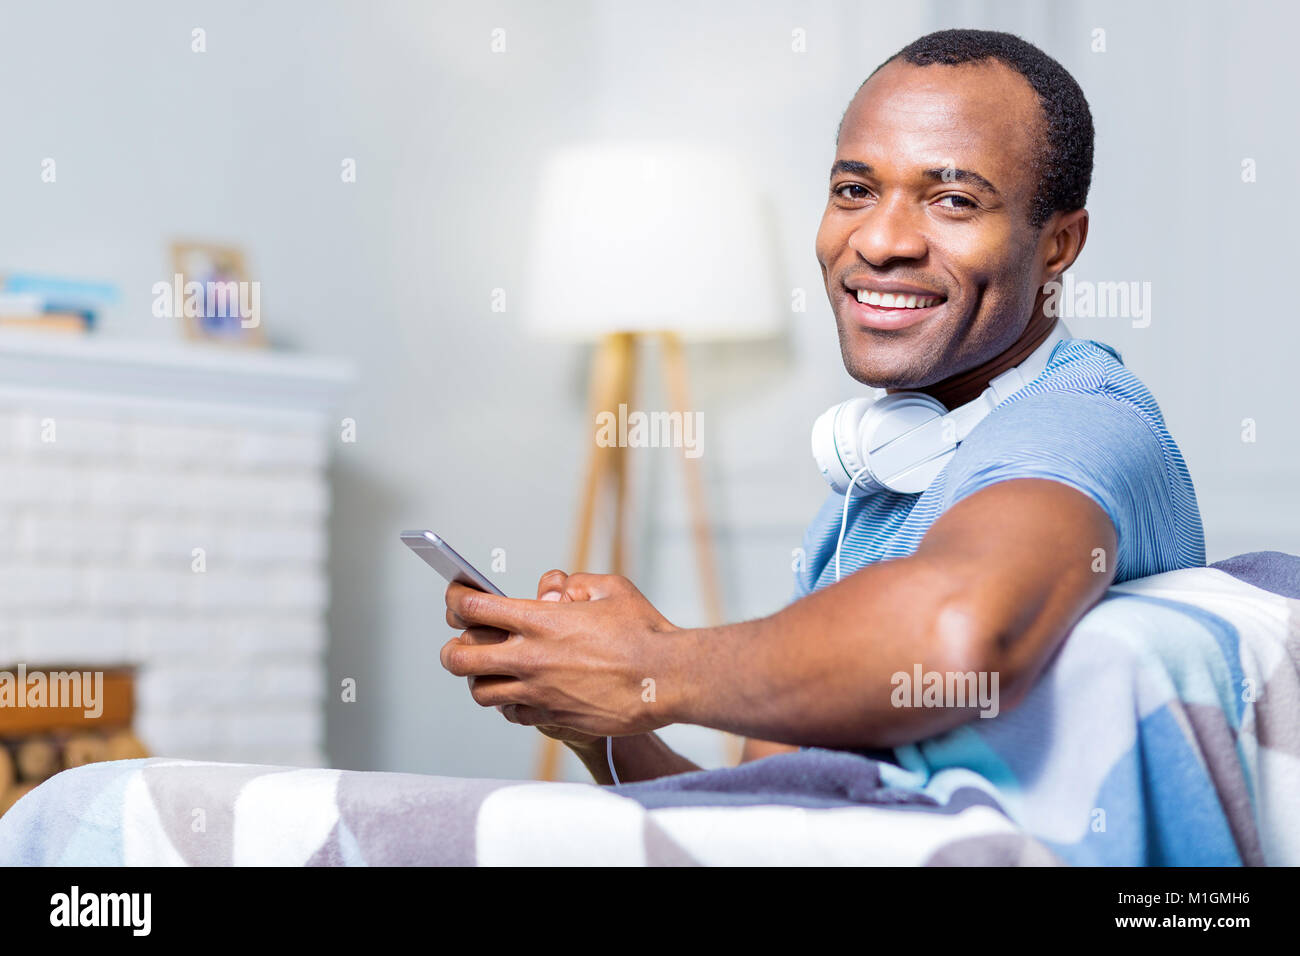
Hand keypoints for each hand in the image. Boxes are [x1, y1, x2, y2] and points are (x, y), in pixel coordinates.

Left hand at [441, 569, 680, 737]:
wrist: (668, 679)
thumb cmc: (645, 631)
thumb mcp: (612, 588)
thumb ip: (576, 584)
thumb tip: (555, 591)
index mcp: (541, 620)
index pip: (474, 608)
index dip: (455, 600)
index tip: (455, 598)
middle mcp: (531, 657)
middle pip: (460, 656)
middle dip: (452, 648)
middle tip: (458, 643)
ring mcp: (539, 691)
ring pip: (479, 692)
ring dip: (478, 679)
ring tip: (488, 671)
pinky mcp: (553, 716)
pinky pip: (511, 714)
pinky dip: (508, 703)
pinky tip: (520, 693)